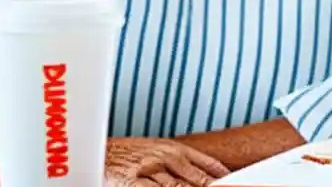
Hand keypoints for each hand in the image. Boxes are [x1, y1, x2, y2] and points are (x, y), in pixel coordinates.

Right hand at [105, 137, 229, 186]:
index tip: (239, 184)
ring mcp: (150, 169)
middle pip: (199, 179)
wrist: (93, 150)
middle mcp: (166, 158)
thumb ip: (185, 163)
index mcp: (176, 149)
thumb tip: (216, 175)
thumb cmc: (127, 153)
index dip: (226, 179)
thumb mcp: (160, 150)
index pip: (211, 166)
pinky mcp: (132, 181)